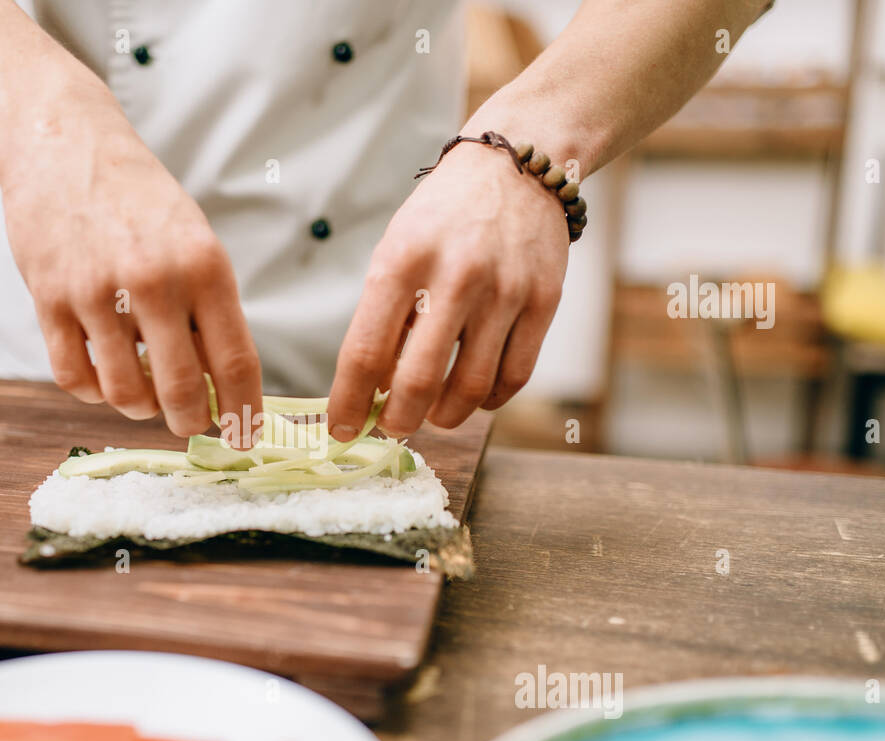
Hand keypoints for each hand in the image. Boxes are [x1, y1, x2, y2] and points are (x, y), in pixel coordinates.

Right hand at [0, 97, 261, 443]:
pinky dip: (92, 390)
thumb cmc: (139, 199)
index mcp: (204, 265)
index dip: (243, 412)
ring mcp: (96, 291)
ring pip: (124, 393)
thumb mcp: (193, 240)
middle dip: (189, 423)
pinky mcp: (48, 298)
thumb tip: (223, 387)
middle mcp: (154, 280)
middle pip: (181, 391)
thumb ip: (208, 308)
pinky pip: (73, 377)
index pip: (235, 361)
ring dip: (138, 408)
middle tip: (190, 425)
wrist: (63, 143)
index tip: (244, 439)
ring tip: (143, 396)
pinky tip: (103, 376)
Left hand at [327, 138, 567, 439]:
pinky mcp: (544, 302)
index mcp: (402, 261)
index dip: (349, 402)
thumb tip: (371, 388)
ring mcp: (504, 291)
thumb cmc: (444, 215)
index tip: (341, 430)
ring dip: (444, 417)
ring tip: (432, 416)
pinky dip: (489, 400)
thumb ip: (385, 315)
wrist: (518, 166)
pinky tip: (474, 397)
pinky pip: (514, 376)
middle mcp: (454, 277)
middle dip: (398, 420)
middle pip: (418, 381)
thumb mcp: (397, 248)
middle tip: (391, 426)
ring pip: (471, 389)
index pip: (365, 352)